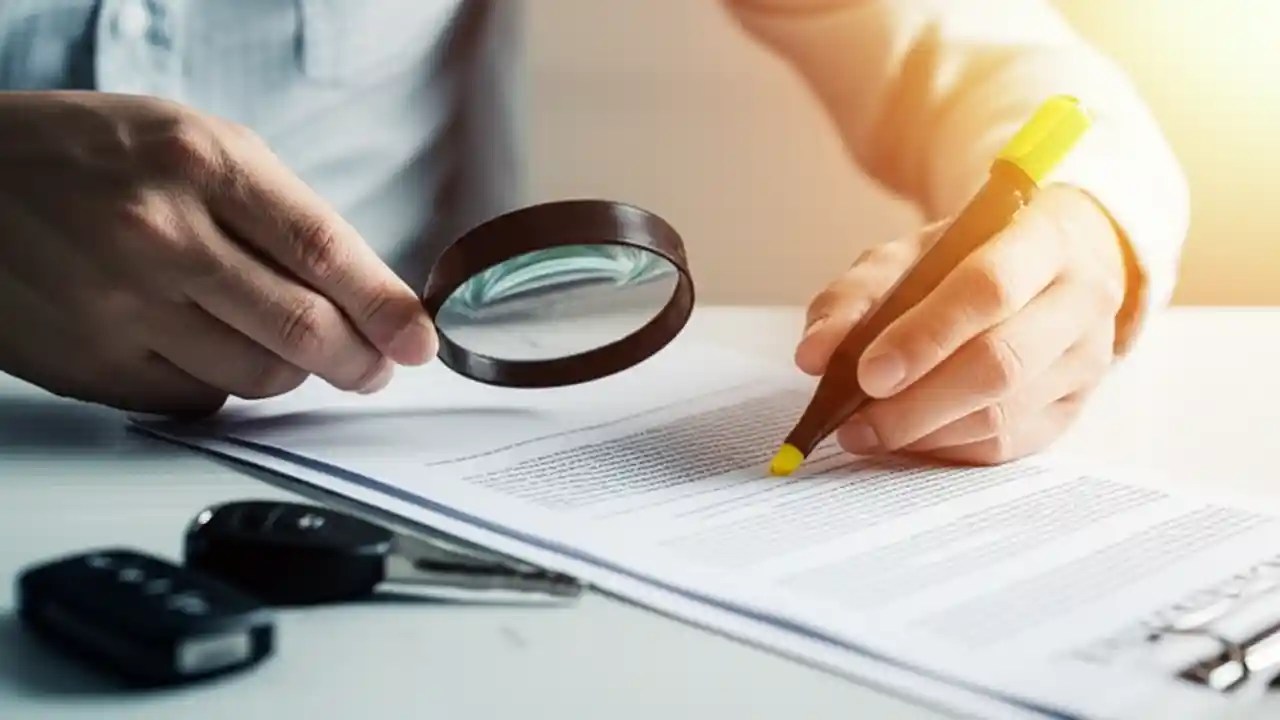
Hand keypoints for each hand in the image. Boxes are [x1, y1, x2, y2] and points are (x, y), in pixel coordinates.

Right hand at [0, 92, 435, 415]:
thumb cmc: (90, 156)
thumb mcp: (194, 143)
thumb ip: (280, 213)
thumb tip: (367, 293)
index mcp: (200, 163)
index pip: (324, 251)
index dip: (386, 307)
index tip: (421, 341)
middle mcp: (161, 234)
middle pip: (303, 330)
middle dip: (361, 361)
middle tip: (376, 365)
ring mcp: (121, 306)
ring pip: (259, 378)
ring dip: (296, 375)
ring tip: (289, 348)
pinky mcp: (92, 365)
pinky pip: (199, 401)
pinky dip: (226, 386)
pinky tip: (211, 350)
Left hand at [796, 184, 1127, 464]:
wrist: (1054, 263)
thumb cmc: (971, 255)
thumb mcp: (909, 254)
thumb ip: (855, 297)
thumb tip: (813, 355)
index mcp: (1042, 239)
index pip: (987, 290)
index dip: (924, 336)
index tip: (868, 373)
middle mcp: (1079, 299)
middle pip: (999, 364)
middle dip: (916, 403)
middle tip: (854, 424)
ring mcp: (1087, 358)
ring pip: (1003, 415)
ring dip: (923, 434)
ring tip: (865, 434)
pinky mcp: (1076, 407)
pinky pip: (1008, 445)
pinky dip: (947, 449)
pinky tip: (907, 441)